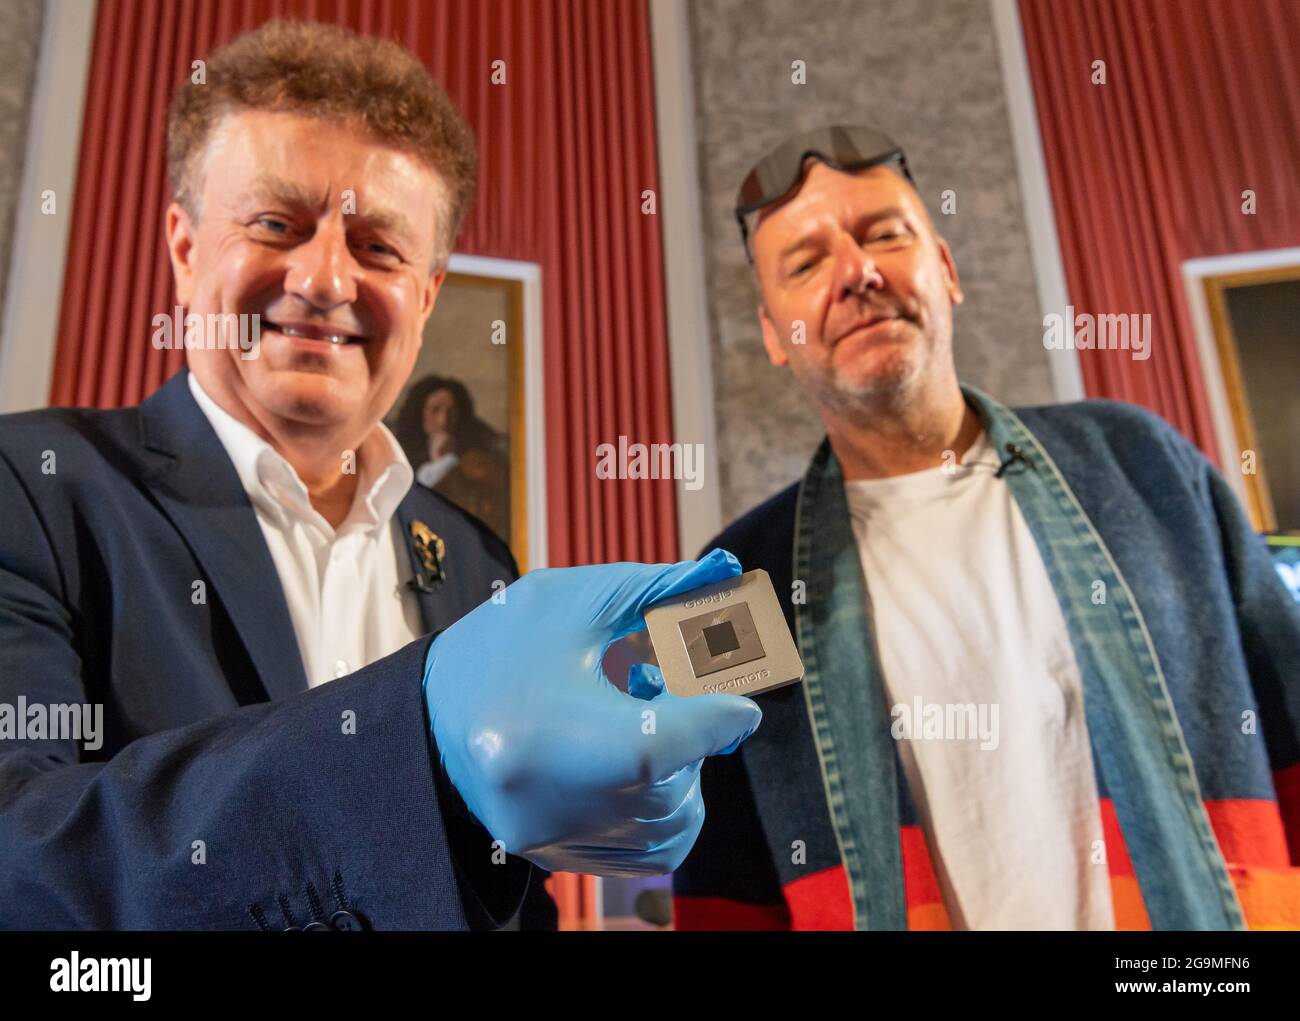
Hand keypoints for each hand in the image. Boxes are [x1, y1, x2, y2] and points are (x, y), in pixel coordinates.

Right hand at [422, 549, 761, 875]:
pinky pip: (648, 848)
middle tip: (657, 684)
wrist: (417, 716)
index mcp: (574, 740)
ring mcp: (565, 839)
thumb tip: (724, 572)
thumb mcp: (570, 601)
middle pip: (680, 779)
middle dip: (689, 730)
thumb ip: (653, 589)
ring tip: (636, 718)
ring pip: (674, 821)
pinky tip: (629, 757)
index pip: (682, 739)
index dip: (721, 712)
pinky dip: (660, 805)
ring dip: (678, 768)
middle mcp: (571, 805)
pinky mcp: (560, 855)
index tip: (739, 700)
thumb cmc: (491, 653)